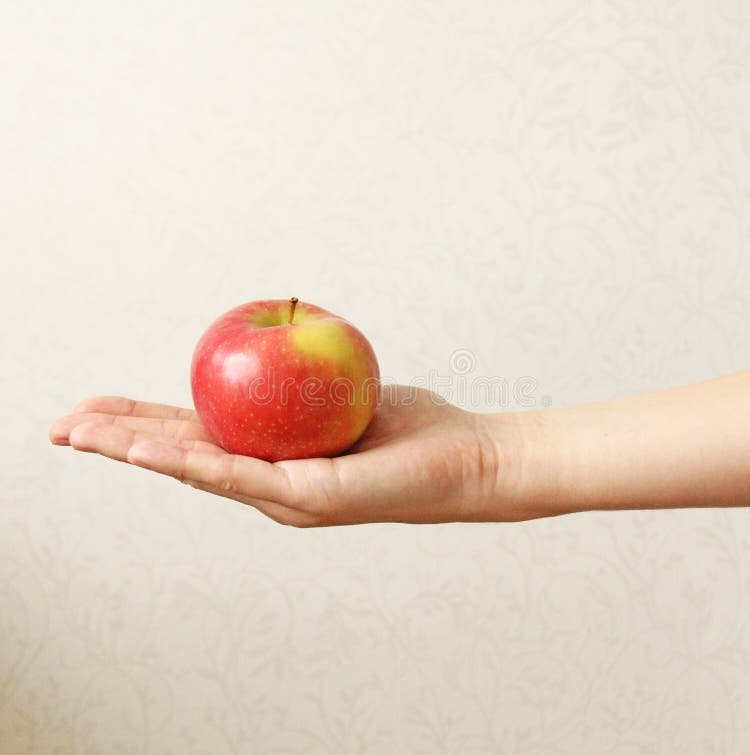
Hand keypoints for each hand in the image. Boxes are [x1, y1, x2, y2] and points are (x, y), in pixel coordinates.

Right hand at [49, 386, 533, 526]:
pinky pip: (239, 473)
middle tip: (60, 426)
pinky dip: (189, 460)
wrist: (467, 460)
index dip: (140, 422)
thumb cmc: (411, 429)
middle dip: (117, 441)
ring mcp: (285, 497)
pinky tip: (146, 448)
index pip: (194, 437)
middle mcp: (269, 485)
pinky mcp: (309, 498)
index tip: (96, 407)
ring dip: (133, 450)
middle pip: (180, 457)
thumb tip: (278, 335)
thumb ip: (303, 381)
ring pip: (195, 470)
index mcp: (272, 460)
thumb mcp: (342, 394)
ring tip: (82, 435)